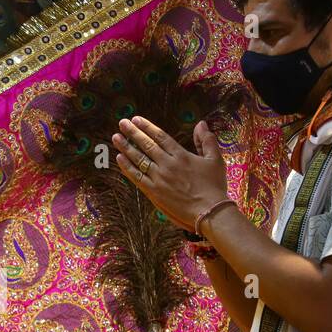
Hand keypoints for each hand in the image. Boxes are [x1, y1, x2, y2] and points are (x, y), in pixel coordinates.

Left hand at [112, 116, 227, 230]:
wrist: (209, 211)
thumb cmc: (214, 186)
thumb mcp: (215, 160)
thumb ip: (207, 140)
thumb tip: (201, 123)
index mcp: (181, 155)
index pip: (160, 137)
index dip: (147, 127)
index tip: (136, 119)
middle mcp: (167, 164)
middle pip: (146, 145)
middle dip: (133, 132)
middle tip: (122, 123)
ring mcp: (159, 179)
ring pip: (139, 159)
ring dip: (126, 147)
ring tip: (116, 137)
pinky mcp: (154, 192)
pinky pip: (137, 177)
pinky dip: (127, 167)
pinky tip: (119, 158)